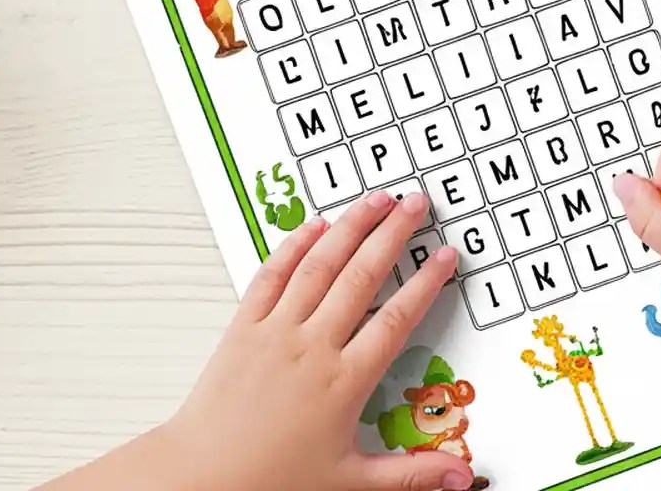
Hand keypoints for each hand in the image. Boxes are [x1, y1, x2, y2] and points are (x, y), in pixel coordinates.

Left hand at [161, 191, 473, 490]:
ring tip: (375, 198)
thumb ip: (412, 475)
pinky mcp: (244, 328)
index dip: (426, 283)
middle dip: (394, 234)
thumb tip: (460, 479)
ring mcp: (276, 332)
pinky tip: (314, 225)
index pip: (397, 319)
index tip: (444, 257)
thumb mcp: (352, 481)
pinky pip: (272, 276)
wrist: (199, 477)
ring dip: (351, 227)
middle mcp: (312, 347)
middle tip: (417, 204)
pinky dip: (294, 246)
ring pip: (320, 265)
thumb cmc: (270, 480)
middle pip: (362, 276)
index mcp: (344, 382)